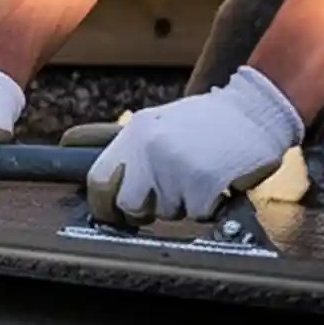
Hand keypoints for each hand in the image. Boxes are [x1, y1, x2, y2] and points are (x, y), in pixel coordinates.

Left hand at [86, 66, 304, 225]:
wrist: (256, 110)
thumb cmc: (204, 121)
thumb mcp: (153, 122)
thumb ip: (116, 141)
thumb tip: (66, 144)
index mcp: (133, 134)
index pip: (97, 179)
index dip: (102, 203)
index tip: (111, 211)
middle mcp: (149, 149)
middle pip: (128, 204)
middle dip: (144, 210)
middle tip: (165, 196)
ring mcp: (175, 165)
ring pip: (166, 213)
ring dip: (183, 205)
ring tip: (197, 176)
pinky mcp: (203, 181)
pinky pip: (197, 214)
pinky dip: (209, 207)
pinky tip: (217, 182)